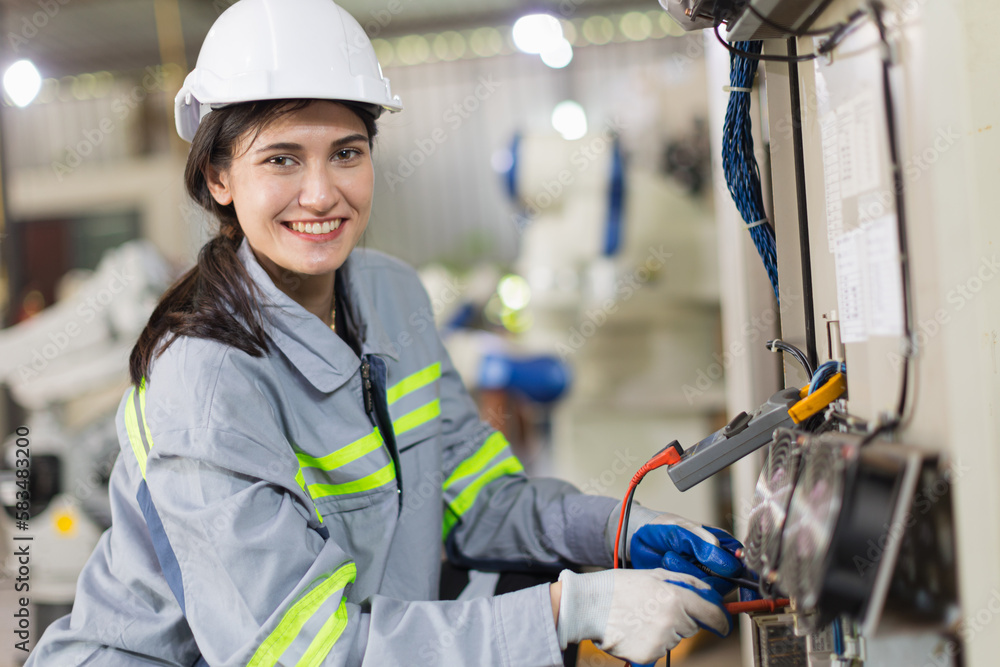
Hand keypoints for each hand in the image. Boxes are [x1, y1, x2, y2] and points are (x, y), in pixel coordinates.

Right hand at [555, 568, 731, 664]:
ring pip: (675, 638)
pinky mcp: (648, 656)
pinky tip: (635, 630)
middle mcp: (673, 621)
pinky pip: (659, 651)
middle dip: (682, 619)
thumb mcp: (655, 575)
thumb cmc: (620, 587)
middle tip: (657, 607)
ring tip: (641, 617)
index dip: (721, 620)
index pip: (713, 615)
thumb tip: (710, 593)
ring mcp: (661, 641)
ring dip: (665, 630)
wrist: (589, 606)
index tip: (723, 623)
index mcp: (677, 597)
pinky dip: (651, 643)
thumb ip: (686, 583)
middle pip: (693, 626)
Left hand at [619, 508, 743, 595]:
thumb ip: (705, 546)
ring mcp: (703, 576)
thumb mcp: (683, 531)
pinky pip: (693, 592)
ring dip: (686, 572)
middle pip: (727, 580)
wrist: (638, 538)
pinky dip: (679, 579)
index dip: (732, 566)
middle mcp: (717, 563)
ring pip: (709, 587)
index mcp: (722, 544)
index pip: (741, 561)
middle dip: (702, 569)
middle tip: (680, 554)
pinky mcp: (690, 587)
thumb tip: (729, 565)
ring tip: (669, 557)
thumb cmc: (663, 529)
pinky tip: (667, 566)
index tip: (715, 563)